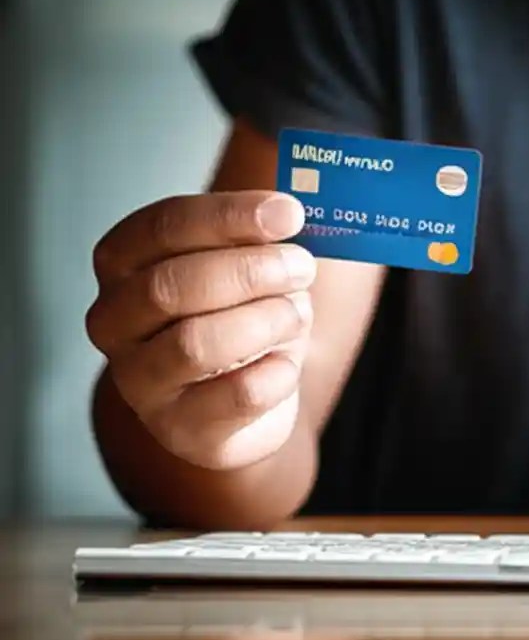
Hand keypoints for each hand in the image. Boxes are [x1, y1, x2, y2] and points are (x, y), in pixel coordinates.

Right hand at [86, 191, 315, 470]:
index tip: (287, 214)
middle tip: (302, 266)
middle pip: (170, 286)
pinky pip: (238, 395)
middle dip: (249, 272)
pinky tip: (287, 363)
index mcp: (124, 264)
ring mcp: (141, 381)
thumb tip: (290, 212)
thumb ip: (259, 238)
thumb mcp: (249, 265)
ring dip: (264, 320)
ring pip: (195, 344)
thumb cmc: (245, 316)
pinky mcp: (181, 427)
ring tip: (296, 314)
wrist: (253, 398)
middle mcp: (116, 322)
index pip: (163, 227)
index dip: (229, 216)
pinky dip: (278, 372)